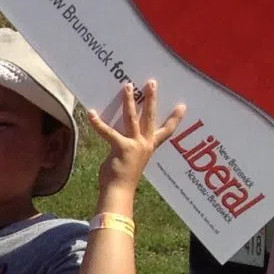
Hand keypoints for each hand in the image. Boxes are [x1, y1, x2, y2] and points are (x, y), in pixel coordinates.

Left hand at [83, 79, 184, 193]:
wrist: (119, 192)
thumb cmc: (123, 177)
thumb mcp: (132, 159)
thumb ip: (131, 147)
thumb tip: (124, 140)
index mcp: (150, 147)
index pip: (166, 131)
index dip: (175, 118)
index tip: (183, 105)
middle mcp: (145, 144)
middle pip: (150, 117)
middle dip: (152, 99)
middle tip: (152, 82)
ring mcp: (134, 145)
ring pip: (132, 118)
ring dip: (129, 101)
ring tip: (127, 86)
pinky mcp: (121, 148)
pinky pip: (108, 132)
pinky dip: (98, 123)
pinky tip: (91, 113)